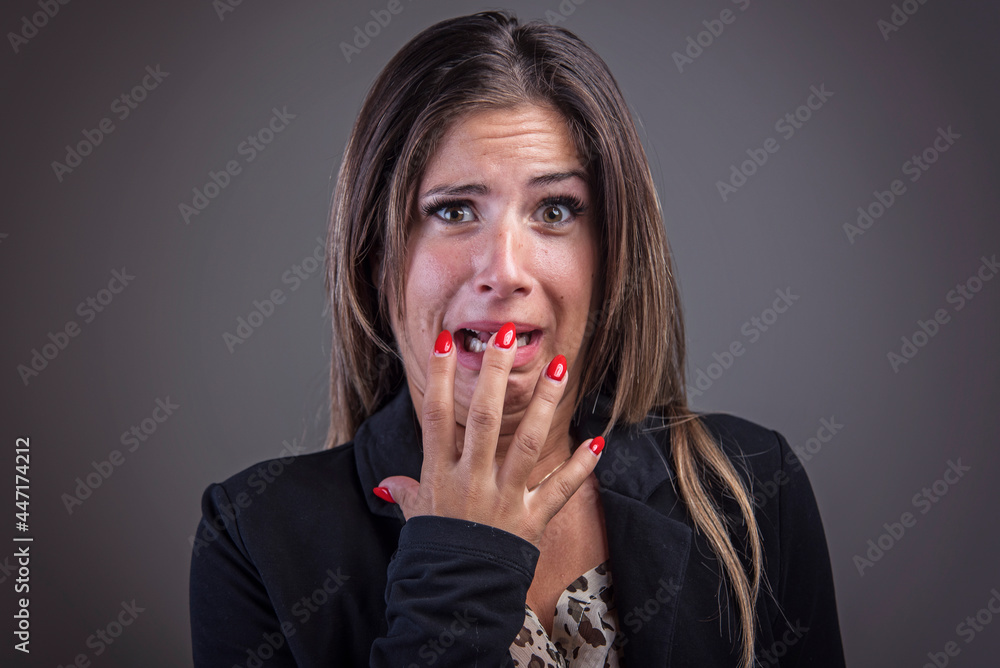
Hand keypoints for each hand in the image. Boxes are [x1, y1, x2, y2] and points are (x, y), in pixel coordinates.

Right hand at [375, 323, 604, 546]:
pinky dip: (580, 467)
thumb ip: (406, 493)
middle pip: (482, 418)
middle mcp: (471, 480)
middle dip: (493, 373)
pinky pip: (560, 489)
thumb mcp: (415, 518)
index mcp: (439, 474)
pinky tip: (598, 441)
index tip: (445, 341)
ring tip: (559, 367)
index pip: (436, 415)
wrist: (453, 597)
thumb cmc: (433, 553)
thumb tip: (387, 482)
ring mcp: (503, 498)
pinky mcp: (531, 519)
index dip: (438, 377)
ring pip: (526, 443)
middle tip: (505, 333)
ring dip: (543, 403)